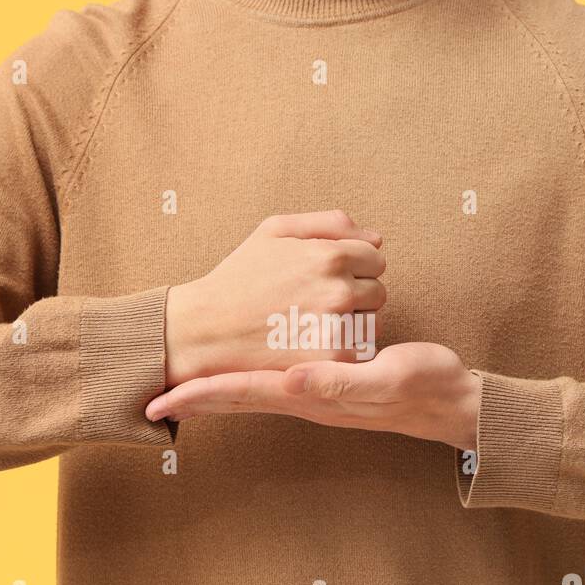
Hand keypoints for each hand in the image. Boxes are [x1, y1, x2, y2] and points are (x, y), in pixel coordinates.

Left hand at [146, 342, 482, 451]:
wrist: (453, 401)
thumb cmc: (425, 388)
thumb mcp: (387, 378)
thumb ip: (340, 382)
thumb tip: (292, 380)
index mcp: (311, 395)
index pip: (243, 394)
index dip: (200, 398)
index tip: (160, 404)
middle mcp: (304, 395)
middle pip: (237, 394)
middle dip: (193, 395)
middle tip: (149, 397)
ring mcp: (313, 388)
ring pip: (252, 385)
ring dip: (215, 385)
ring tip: (179, 380)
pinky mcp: (326, 375)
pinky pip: (275, 373)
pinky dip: (247, 371)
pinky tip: (240, 362)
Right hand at [164, 210, 385, 386]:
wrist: (206, 330)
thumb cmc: (239, 277)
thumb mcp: (274, 230)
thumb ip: (329, 223)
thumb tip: (376, 239)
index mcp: (329, 255)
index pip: (375, 258)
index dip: (353, 266)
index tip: (326, 278)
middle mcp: (339, 291)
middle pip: (378, 292)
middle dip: (355, 295)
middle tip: (316, 304)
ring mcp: (337, 328)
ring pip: (372, 324)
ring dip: (353, 324)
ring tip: (314, 324)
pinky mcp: (332, 360)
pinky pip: (359, 351)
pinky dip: (343, 350)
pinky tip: (313, 344)